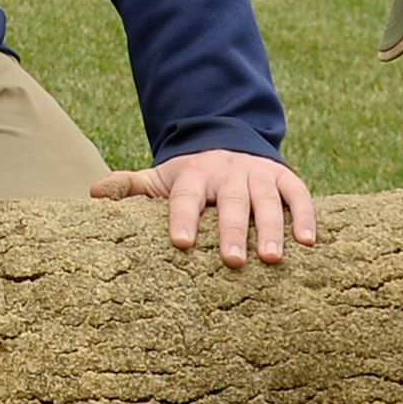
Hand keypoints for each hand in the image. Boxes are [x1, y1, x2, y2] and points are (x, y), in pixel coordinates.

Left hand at [92, 148, 318, 266]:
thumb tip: (92, 194)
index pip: (186, 196)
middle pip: (231, 201)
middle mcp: (228, 172)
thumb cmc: (191, 177)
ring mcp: (259, 174)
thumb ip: (131, 187)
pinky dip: (306, 216)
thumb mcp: (161, 178)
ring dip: (271, 228)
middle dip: (232, 229)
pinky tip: (309, 243)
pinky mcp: (285, 177)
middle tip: (233, 260)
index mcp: (193, 175)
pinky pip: (299, 195)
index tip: (181, 243)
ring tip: (272, 258)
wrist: (228, 142)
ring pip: (267, 200)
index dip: (183, 217)